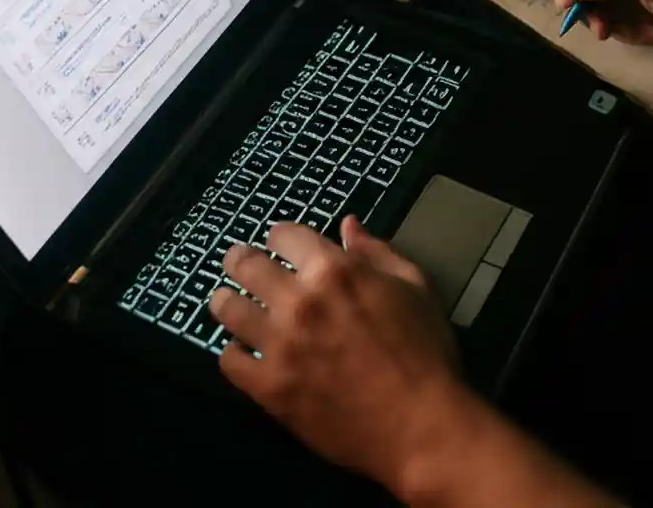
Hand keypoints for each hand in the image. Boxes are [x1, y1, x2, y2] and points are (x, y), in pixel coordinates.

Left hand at [211, 217, 463, 493]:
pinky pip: (229, 360)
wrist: (421, 426)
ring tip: (230, 304)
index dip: (279, 237)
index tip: (279, 245)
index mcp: (334, 271)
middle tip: (240, 264)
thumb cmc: (426, 354)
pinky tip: (244, 352)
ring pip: (226, 309)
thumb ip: (378, 253)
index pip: (283, 235)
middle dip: (240, 260)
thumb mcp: (415, 289)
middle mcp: (298, 301)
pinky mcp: (269, 387)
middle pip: (245, 265)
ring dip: (227, 301)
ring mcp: (279, 345)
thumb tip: (347, 225)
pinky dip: (233, 352)